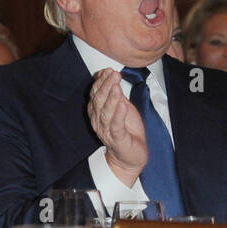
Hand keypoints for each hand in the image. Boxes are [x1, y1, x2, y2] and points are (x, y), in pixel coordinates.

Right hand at [87, 69, 147, 183]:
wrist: (130, 157)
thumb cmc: (127, 131)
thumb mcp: (122, 106)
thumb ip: (115, 93)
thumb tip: (110, 74)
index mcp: (97, 112)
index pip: (95, 94)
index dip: (101, 82)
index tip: (108, 70)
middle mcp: (99, 121)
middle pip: (99, 101)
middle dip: (106, 86)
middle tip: (114, 74)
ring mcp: (107, 131)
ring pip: (106, 112)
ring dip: (111, 98)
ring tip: (117, 86)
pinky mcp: (117, 139)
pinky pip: (116, 126)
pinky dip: (119, 115)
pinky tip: (123, 105)